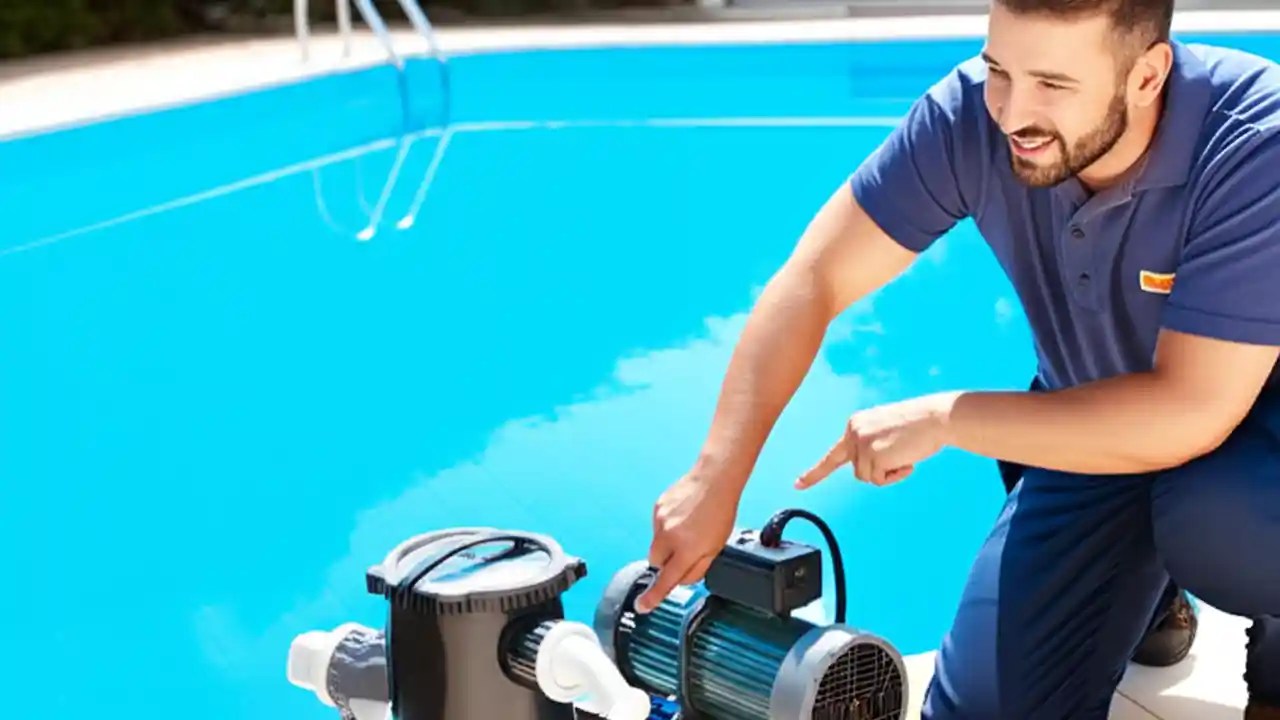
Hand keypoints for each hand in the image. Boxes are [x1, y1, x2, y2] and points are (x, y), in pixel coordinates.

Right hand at [635, 469, 740, 612]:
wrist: (714, 480)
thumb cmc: (720, 511)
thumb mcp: (716, 548)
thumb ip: (698, 568)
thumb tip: (683, 579)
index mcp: (687, 549)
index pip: (666, 580)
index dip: (653, 596)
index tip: (642, 606)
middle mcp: (669, 536)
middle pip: (656, 562)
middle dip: (667, 562)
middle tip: (684, 551)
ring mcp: (660, 521)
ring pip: (657, 544)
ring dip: (668, 543)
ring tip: (688, 528)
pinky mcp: (657, 508)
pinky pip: (657, 526)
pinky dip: (668, 526)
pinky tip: (684, 516)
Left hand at [795, 392, 956, 488]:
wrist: (934, 417)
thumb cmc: (917, 425)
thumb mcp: (885, 430)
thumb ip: (869, 444)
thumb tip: (864, 467)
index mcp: (854, 424)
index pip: (832, 453)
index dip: (815, 472)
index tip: (798, 485)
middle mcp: (853, 432)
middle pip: (857, 469)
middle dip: (878, 471)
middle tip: (900, 460)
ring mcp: (861, 443)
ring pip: (867, 477)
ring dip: (888, 473)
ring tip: (905, 455)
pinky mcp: (872, 454)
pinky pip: (879, 480)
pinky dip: (894, 476)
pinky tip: (906, 459)